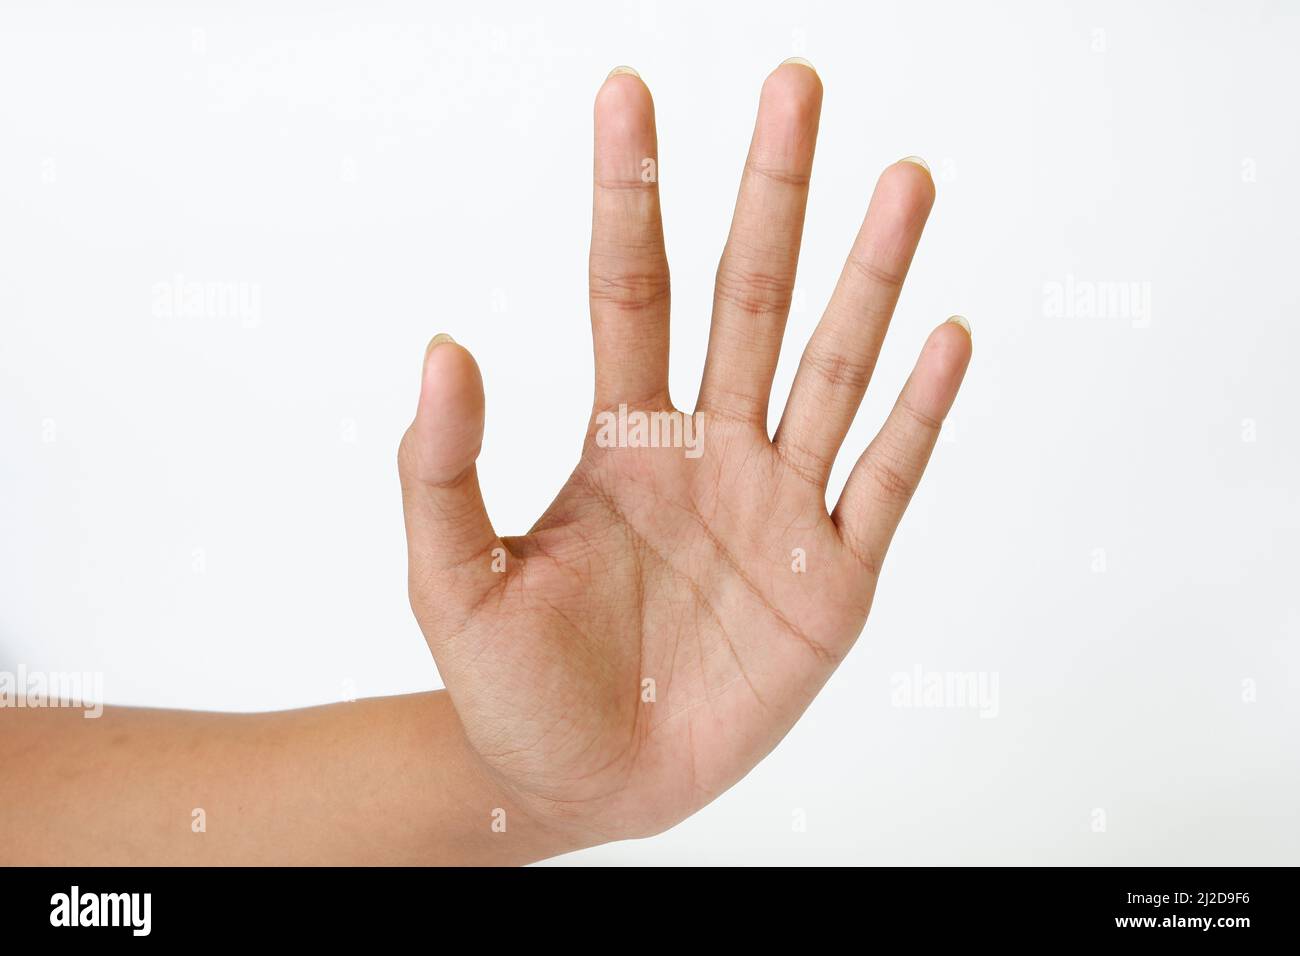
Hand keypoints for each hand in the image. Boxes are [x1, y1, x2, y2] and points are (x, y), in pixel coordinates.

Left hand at [398, 60, 970, 850]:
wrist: (580, 781)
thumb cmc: (512, 683)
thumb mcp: (453, 577)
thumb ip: (444, 467)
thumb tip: (442, 346)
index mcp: (623, 439)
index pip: (631, 289)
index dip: (630, 194)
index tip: (626, 92)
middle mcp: (710, 451)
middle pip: (749, 300)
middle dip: (772, 196)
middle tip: (795, 87)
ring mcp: (778, 509)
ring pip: (832, 371)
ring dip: (870, 279)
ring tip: (902, 182)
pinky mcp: (832, 580)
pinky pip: (882, 483)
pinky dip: (915, 415)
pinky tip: (943, 336)